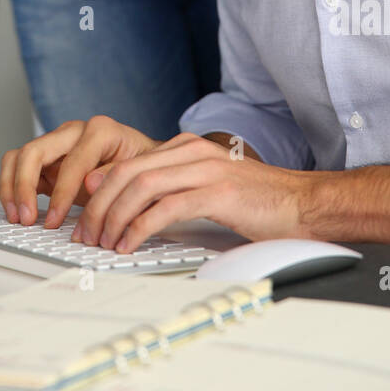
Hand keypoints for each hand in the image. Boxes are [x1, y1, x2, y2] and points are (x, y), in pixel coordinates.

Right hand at [0, 115, 160, 227]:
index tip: (55, 221)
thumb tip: (88, 183)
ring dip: (12, 187)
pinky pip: (19, 168)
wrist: (141, 163)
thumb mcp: (138, 171)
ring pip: (19, 156)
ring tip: (16, 216)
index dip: (61, 193)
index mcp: (99, 131)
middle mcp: (73, 132)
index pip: (71, 162)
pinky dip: (13, 189)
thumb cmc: (141, 166)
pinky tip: (19, 210)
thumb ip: (113, 175)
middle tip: (26, 218)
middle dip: (25, 187)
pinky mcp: (47, 160)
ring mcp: (57, 145)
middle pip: (34, 151)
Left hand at [72, 132, 308, 251]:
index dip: (101, 190)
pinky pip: (166, 208)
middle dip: (100, 205)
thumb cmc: (257, 201)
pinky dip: (140, 228)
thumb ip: (171, 186)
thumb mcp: (206, 186)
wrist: (303, 203)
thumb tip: (127, 201)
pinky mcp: (217, 192)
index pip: (128, 163)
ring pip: (141, 188)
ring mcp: (205, 169)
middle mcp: (191, 151)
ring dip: (115, 217)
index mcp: (186, 146)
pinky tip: (130, 244)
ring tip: (104, 242)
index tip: (86, 215)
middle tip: (87, 234)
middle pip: (127, 173)